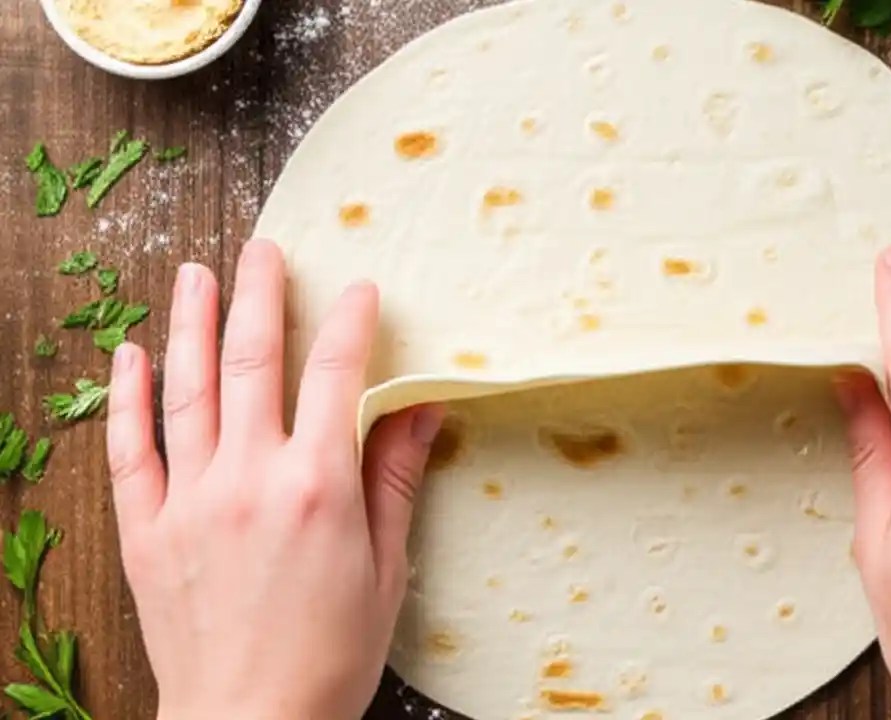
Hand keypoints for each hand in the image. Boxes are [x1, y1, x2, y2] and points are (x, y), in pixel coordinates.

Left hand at [106, 240, 445, 719]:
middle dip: (263, 296)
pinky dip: (128, 397)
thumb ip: (394, 478)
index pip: (336, 375)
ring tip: (197, 273)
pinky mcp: (146, 529)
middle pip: (255, 362)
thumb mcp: (385, 566)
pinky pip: (130, 448)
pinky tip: (132, 354)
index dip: (350, 322)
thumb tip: (420, 407)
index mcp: (319, 486)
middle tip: (266, 250)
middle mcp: (250, 477)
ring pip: (189, 389)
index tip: (359, 288)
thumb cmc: (330, 654)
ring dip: (193, 323)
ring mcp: (190, 499)